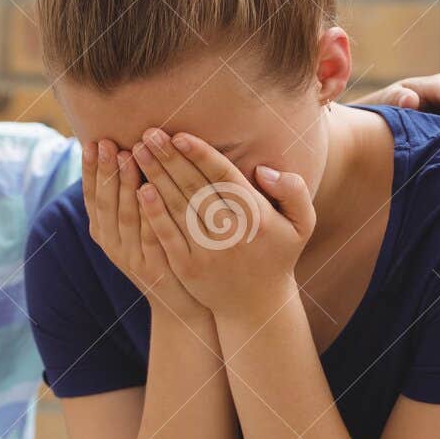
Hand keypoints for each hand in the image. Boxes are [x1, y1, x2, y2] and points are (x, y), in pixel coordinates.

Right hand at [82, 138, 210, 325]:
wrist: (181, 302)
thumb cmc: (163, 255)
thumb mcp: (138, 229)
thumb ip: (127, 199)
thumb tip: (123, 152)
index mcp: (104, 233)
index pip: (92, 197)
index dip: (90, 170)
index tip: (91, 142)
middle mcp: (113, 246)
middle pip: (105, 203)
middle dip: (106, 170)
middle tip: (107, 142)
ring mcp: (133, 258)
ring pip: (125, 216)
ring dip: (125, 184)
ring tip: (128, 156)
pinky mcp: (155, 268)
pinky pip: (150, 234)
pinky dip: (149, 211)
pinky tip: (150, 189)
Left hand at [130, 127, 312, 321]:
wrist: (257, 305)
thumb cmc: (277, 254)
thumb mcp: (302, 223)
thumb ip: (294, 190)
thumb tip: (263, 169)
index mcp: (257, 216)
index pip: (224, 177)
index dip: (200, 154)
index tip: (178, 135)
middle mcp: (232, 233)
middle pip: (195, 187)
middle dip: (169, 158)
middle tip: (148, 133)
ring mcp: (208, 252)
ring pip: (178, 207)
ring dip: (156, 177)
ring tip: (137, 152)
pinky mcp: (189, 268)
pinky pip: (168, 236)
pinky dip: (153, 213)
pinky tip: (140, 190)